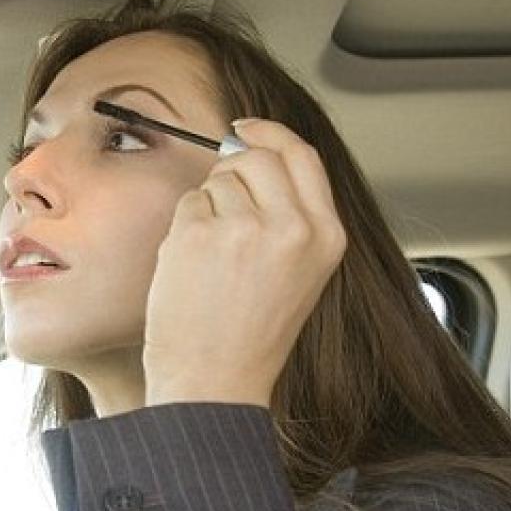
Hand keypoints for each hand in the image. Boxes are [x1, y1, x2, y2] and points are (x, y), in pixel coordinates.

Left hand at [143, 119, 346, 407]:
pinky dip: (184, 228)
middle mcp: (293, 228)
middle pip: (255, 158)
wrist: (215, 382)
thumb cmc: (249, 335)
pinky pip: (188, 203)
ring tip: (212, 263)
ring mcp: (246, 229)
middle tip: (219, 215)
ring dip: (206, 209)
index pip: (302, 155)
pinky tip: (193, 269)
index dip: (270, 132)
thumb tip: (250, 151)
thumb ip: (289, 214)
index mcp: (326, 237)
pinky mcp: (202, 234)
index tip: (244, 127)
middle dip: (230, 172)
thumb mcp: (298, 273)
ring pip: (217, 181)